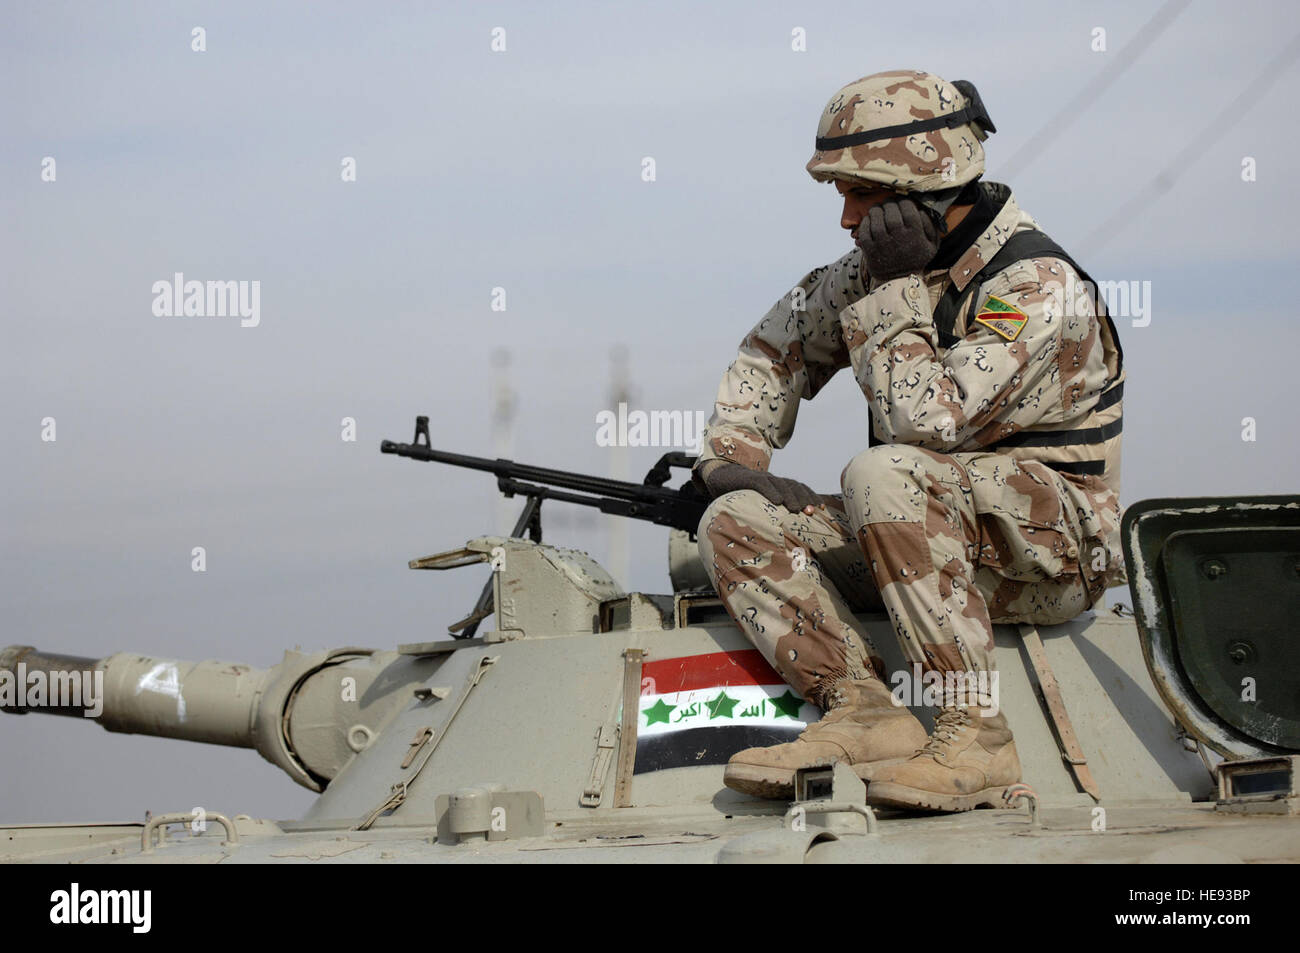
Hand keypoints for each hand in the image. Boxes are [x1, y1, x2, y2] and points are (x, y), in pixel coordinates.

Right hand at [701, 462, 822, 513]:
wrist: (718, 477)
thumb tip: (782, 537)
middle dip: (805, 498)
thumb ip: (769, 514)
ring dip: (791, 496)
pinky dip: (770, 491)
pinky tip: (777, 501)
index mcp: (777, 486)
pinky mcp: (748, 478)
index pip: (798, 488)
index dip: (810, 496)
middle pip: (794, 486)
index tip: (822, 509)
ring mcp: (761, 478)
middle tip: (812, 512)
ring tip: (798, 509)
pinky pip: (762, 483)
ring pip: (781, 484)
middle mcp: (772, 480)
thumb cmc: (739, 496)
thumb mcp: (757, 505)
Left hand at [856, 196, 939, 281]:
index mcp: (915, 234)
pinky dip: (865, 223)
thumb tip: (921, 209)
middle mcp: (898, 238)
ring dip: (876, 210)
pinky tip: (870, 219)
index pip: (908, 209)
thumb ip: (931, 225)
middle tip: (888, 203)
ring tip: (878, 209)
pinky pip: (864, 231)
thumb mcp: (932, 244)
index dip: (903, 201)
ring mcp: (882, 244)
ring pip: (876, 219)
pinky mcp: (870, 250)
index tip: (901, 201)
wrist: (900, 279)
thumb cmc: (917, 257)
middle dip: (889, 204)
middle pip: (891, 212)